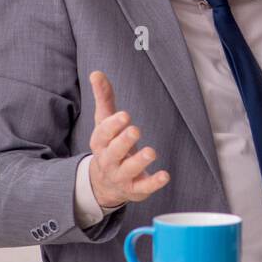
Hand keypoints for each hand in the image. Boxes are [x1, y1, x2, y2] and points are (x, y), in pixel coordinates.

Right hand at [87, 71, 169, 208]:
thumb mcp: (105, 122)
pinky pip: (143, 188)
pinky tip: (165, 175)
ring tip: (151, 152)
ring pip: (128, 170)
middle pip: (114, 152)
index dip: (113, 125)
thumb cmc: (109, 145)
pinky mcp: (135, 189)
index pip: (103, 134)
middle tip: (136, 130)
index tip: (125, 115)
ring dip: (139, 161)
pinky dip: (153, 183)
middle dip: (124, 141)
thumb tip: (96, 73)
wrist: (104, 183)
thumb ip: (104, 98)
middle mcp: (108, 160)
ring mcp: (121, 176)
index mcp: (100, 143)